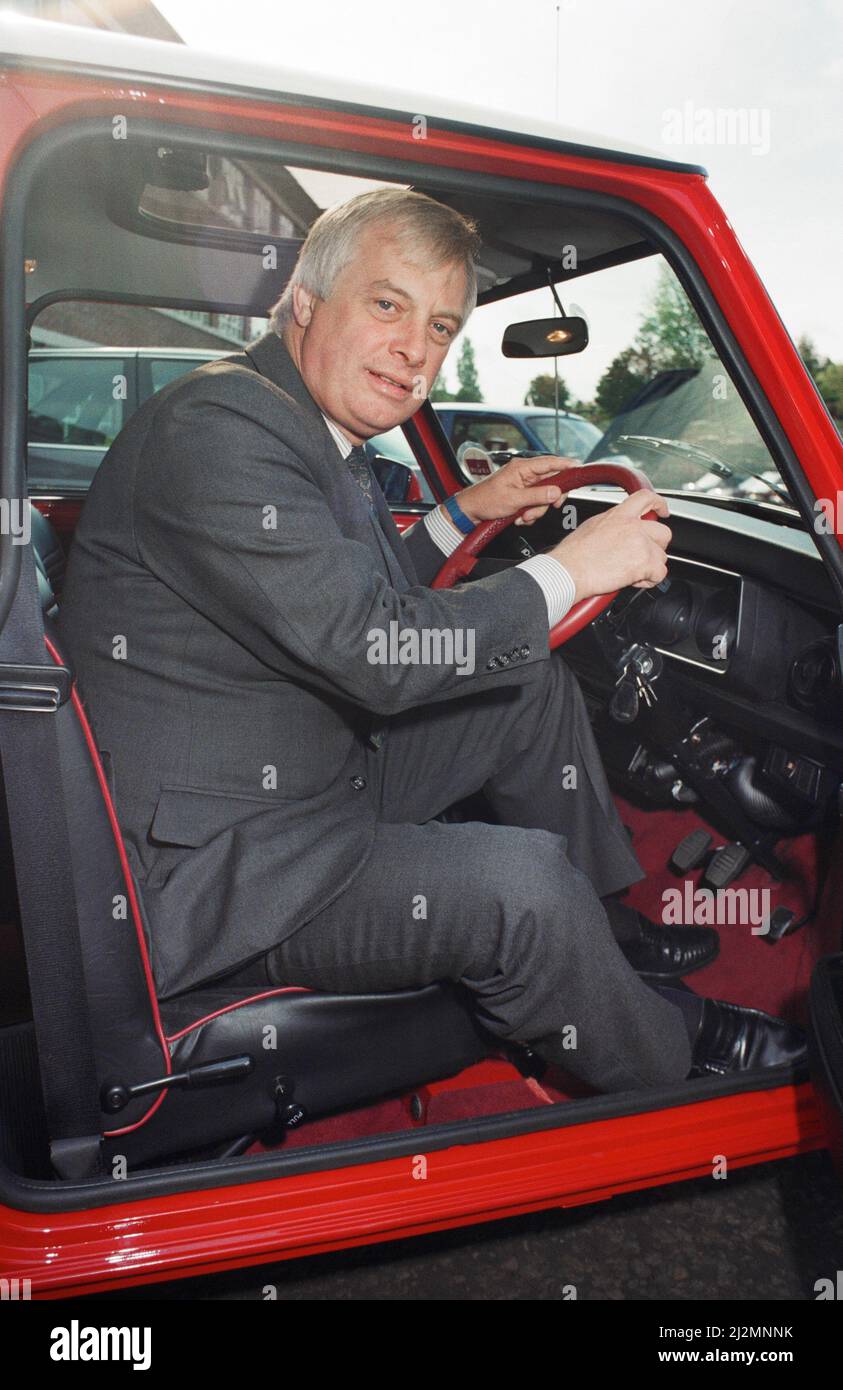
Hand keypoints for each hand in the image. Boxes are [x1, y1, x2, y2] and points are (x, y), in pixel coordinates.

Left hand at [454, 455, 571, 525]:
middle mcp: (525, 474)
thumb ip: (537, 496)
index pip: (550, 462)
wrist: (471, 512)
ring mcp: (524, 485)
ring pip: (544, 497)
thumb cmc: (485, 500)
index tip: (579, 468)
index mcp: (522, 468)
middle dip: (547, 500)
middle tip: (545, 508)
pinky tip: (519, 517)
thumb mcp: (513, 500)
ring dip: (536, 510)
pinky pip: (536, 504)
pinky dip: (530, 514)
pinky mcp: (522, 496)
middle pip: (551, 483)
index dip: (567, 465)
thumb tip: (556, 492)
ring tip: (523, 516)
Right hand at [550, 489, 671, 601]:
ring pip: (661, 556)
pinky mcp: (645, 562)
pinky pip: (660, 574)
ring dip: (650, 566)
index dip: (659, 504)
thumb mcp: (592, 527)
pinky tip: (633, 581)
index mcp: (619, 515)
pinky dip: (649, 581)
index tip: (662, 511)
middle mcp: (633, 526)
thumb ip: (612, 524)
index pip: (646, 498)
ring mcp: (641, 543)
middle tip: (644, 555)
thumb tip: (617, 531)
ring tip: (630, 572)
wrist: (569, 570)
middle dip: (657, 546)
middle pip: (663, 532)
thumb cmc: (572, 554)